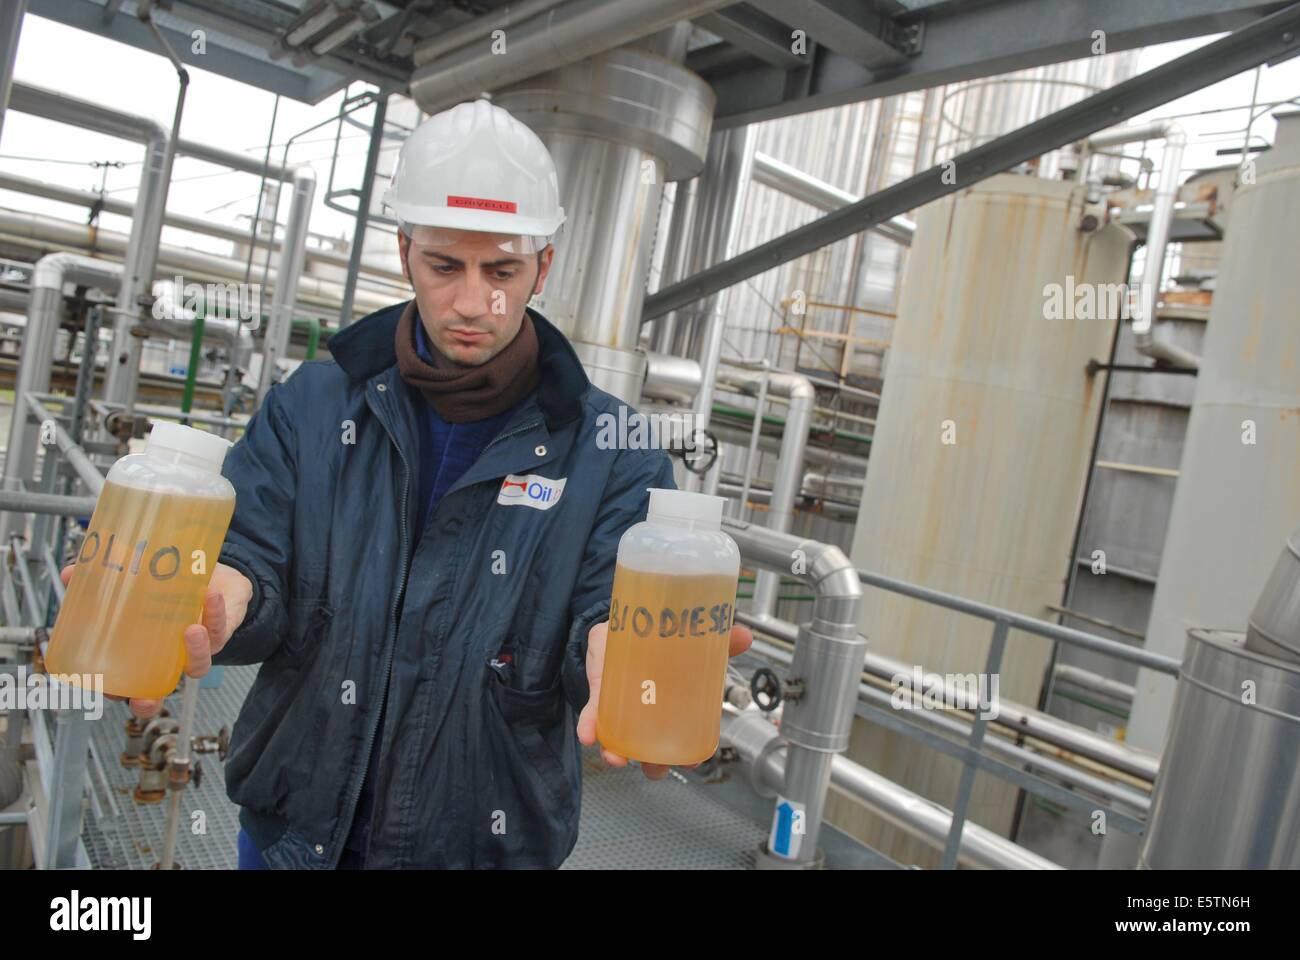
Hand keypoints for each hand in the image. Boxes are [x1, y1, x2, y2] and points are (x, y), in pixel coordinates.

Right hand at [59, 561, 252, 719]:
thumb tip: (70, 573)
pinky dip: (215, 612)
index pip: (129, 684)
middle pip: (160, 689)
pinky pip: (220, 628)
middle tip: (144, 698)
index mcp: (147, 652)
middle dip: (151, 699)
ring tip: (191, 629)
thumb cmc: (171, 589)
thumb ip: (104, 579)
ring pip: (198, 665)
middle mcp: (171, 657)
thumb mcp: (139, 583)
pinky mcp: (221, 631)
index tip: (108, 693)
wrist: (214, 576)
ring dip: (195, 651)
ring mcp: (198, 648)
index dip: (119, 693)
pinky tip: (209, 593)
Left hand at [576, 619, 752, 780]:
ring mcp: (621, 707)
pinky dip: (589, 726)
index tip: (692, 763)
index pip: (681, 734)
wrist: (621, 624)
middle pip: (651, 748)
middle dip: (653, 764)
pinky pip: (592, 718)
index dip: (688, 753)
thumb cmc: (653, 635)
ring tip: (616, 758)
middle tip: (656, 767)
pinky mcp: (598, 697)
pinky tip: (588, 734)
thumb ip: (710, 635)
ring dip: (617, 753)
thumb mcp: (683, 633)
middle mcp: (646, 711)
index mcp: (670, 700)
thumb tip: (744, 635)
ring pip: (620, 741)